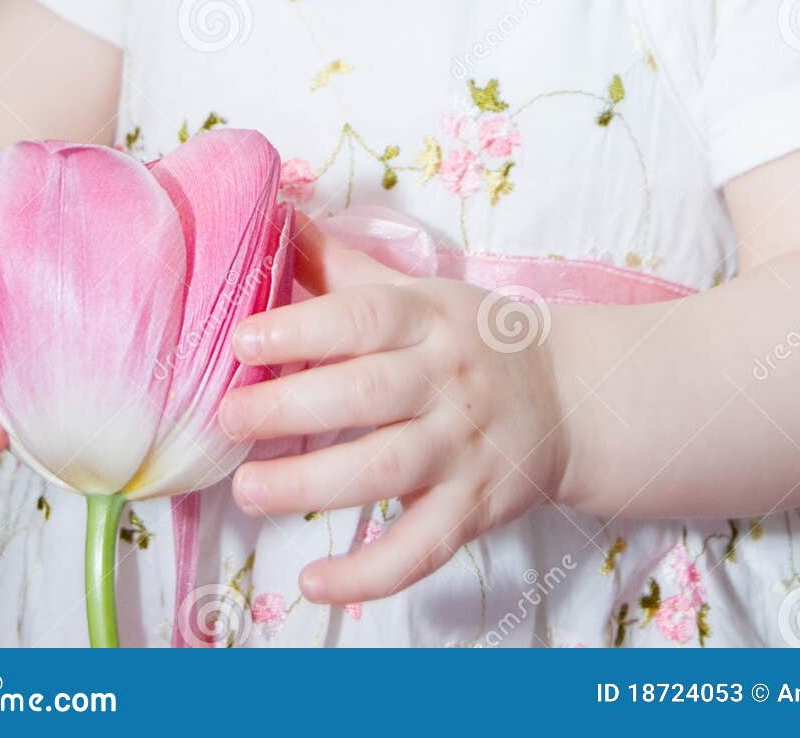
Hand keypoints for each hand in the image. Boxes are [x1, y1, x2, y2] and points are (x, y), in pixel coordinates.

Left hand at [218, 211, 566, 605]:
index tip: (242, 339)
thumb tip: (274, 217)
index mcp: (428, 318)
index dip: (300, 326)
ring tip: (249, 490)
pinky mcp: (474, 509)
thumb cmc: (472, 338)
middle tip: (227, 419)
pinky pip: (420, 549)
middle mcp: (447, 380)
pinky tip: (314, 582)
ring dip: (310, 486)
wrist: (572, 396)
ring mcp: (462, 448)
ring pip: (383, 470)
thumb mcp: (418, 292)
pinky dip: (369, 575)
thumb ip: (342, 267)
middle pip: (363, 394)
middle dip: (288, 409)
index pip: (362, 316)